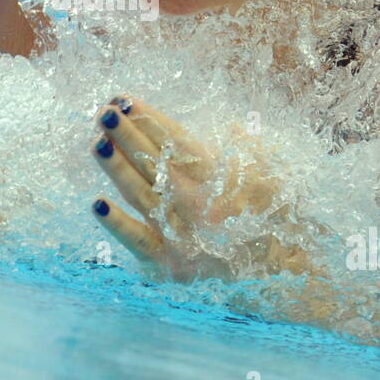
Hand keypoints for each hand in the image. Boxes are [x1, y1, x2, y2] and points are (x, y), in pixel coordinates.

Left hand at [88, 95, 299, 280]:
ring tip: (96, 140)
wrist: (282, 279)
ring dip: (117, 168)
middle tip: (105, 112)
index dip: (151, 120)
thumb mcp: (270, 180)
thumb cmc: (272, 224)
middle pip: (156, 163)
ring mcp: (181, 233)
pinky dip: (118, 224)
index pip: (178, 141)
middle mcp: (199, 202)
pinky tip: (96, 204)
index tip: (125, 99)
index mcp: (219, 177)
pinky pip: (139, 241)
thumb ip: (246, 151)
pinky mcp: (168, 263)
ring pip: (142, 194)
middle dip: (129, 135)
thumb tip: (232, 126)